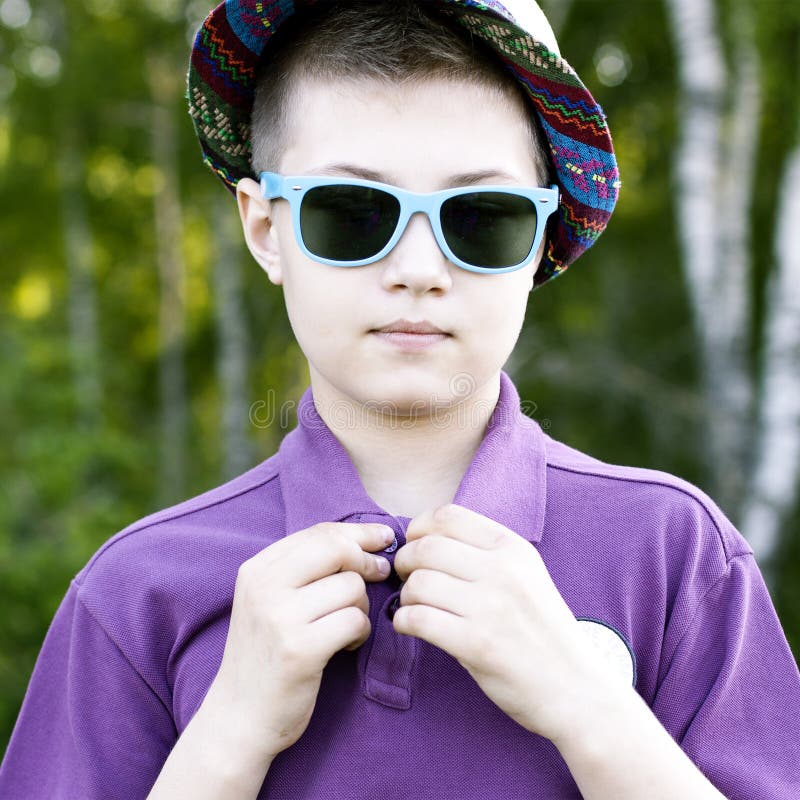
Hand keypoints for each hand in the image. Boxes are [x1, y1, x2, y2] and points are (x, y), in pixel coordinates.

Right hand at [209, 522, 392, 761]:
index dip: (358, 533)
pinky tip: (345, 645)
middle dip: (366, 561)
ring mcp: (280, 618)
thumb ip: (306, 568)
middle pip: (337, 549)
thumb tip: (367, 540)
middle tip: (380, 574)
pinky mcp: (300, 650)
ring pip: (352, 587)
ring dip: (362, 607)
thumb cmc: (267, 654)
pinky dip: (360, 632)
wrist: (239, 717)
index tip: (383, 539)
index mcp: (257, 570)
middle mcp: (264, 587)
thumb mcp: (270, 601)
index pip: (319, 532)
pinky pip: (355, 621)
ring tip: (346, 626)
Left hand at [392, 504, 628, 743]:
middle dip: (405, 562)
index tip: (415, 547)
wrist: (577, 689)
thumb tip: (427, 540)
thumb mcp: (526, 576)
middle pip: (426, 547)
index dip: (419, 529)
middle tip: (405, 579)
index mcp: (513, 549)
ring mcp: (490, 607)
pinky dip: (403, 622)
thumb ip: (486, 554)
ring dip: (405, 596)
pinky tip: (410, 627)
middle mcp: (503, 571)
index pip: (448, 516)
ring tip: (412, 607)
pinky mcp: (477, 644)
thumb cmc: (543, 633)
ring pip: (418, 583)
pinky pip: (418, 619)